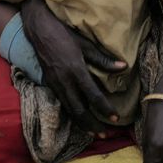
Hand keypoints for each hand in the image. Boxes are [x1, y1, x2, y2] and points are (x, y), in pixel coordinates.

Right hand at [20, 0, 124, 131]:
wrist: (39, 28)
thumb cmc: (64, 33)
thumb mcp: (86, 44)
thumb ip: (103, 59)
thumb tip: (123, 67)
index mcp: (75, 71)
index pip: (93, 96)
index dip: (105, 108)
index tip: (116, 118)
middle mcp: (64, 81)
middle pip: (79, 110)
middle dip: (93, 125)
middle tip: (105, 134)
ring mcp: (55, 84)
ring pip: (69, 110)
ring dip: (82, 123)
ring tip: (93, 132)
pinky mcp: (49, 83)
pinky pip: (62, 104)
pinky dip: (72, 114)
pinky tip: (79, 118)